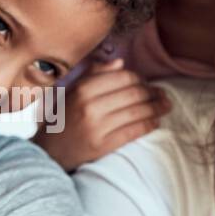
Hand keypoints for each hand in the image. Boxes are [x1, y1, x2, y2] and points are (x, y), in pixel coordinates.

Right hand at [35, 59, 171, 170]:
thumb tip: (121, 63)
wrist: (49, 152)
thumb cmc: (63, 119)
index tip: (147, 83)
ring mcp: (97, 127)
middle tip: (163, 95)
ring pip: (138, 112)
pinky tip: (156, 121)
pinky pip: (134, 131)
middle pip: (134, 93)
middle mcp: (90, 106)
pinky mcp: (103, 145)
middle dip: (154, 93)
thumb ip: (94, 74)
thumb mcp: (72, 91)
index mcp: (83, 89)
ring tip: (165, 106)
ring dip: (157, 108)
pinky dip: (150, 124)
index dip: (141, 79)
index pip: (124, 77)